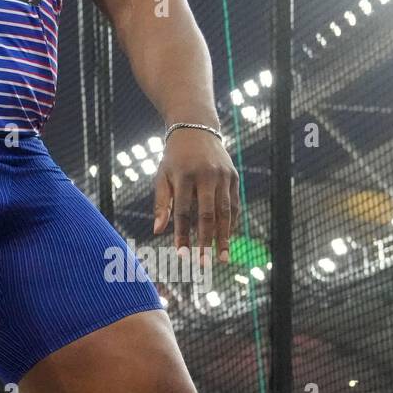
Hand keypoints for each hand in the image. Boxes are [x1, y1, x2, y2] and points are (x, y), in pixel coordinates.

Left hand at [152, 127, 237, 264]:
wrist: (196, 129)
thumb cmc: (174, 158)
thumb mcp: (162, 175)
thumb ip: (161, 203)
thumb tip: (157, 231)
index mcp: (184, 176)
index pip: (183, 212)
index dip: (182, 234)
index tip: (182, 255)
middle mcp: (206, 176)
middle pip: (207, 215)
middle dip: (205, 242)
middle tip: (204, 264)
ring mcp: (223, 176)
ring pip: (225, 212)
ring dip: (224, 237)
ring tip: (222, 258)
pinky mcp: (234, 176)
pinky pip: (234, 204)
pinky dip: (231, 222)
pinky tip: (227, 238)